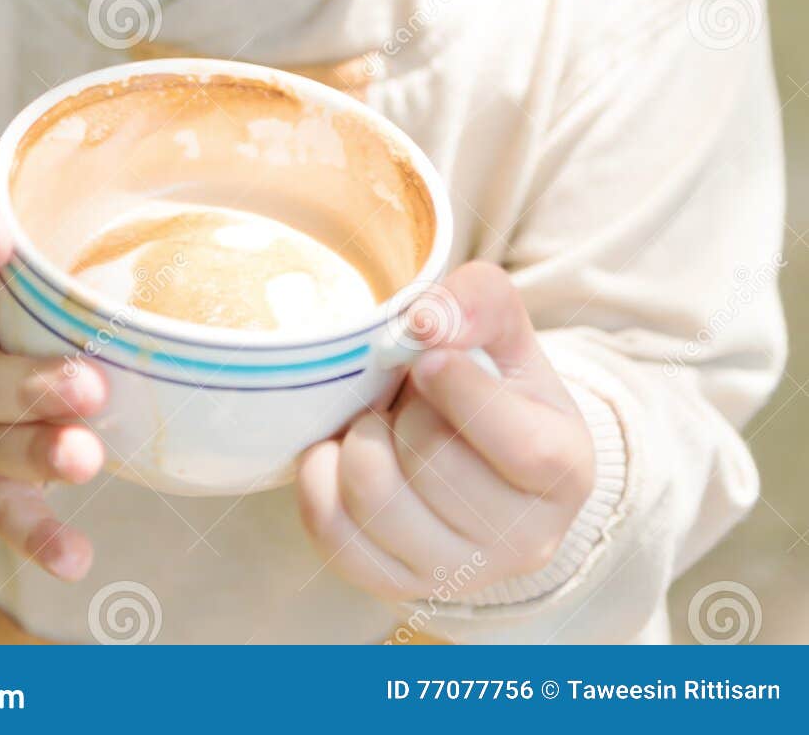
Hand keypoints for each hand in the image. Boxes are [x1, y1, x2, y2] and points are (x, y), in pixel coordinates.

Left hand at [296, 262, 594, 599]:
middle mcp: (524, 539)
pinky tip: (341, 452)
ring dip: (362, 440)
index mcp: (565, 471)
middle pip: (433, 462)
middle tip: (409, 395)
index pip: (521, 446)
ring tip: (381, 424)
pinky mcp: (398, 586)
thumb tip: (428, 324)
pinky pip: (334, 536)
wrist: (475, 455)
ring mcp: (459, 573)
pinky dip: (321, 479)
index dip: (463, 393)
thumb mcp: (505, 329)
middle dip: (405, 408)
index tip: (427, 358)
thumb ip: (479, 301)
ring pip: (376, 499)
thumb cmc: (493, 383)